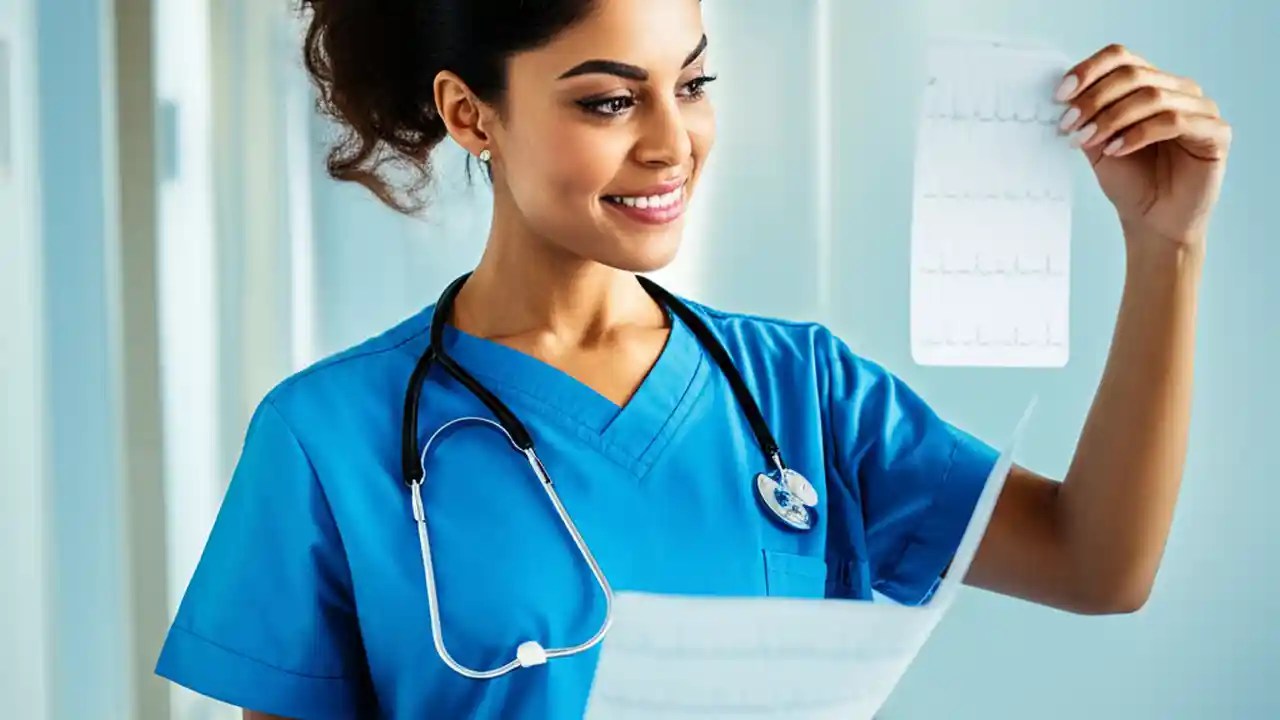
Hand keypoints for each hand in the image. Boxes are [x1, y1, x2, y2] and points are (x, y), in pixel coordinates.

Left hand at [1056, 44, 1231, 247]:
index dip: (1089, 70)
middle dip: (1095, 99)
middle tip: (1069, 124)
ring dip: (1112, 117)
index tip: (1060, 94)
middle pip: (1134, 74)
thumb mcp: (1097, 144)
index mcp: (1151, 84)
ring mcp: (1201, 109)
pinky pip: (1175, 121)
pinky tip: (1115, 150)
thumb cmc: (1129, 182)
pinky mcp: (1216, 133)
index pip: (1122, 58)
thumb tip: (1064, 94)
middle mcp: (1179, 90)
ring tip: (1086, 139)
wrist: (1152, 222)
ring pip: (1152, 96)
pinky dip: (1139, 134)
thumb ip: (1086, 116)